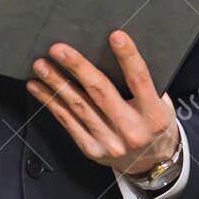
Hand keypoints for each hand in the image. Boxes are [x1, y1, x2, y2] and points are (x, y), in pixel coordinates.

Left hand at [26, 31, 180, 177]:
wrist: (151, 163)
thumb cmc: (154, 124)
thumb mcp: (161, 104)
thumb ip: (142, 84)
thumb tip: (114, 52)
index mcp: (154, 115)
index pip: (140, 81)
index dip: (128, 58)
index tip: (116, 35)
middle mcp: (131, 130)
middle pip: (100, 92)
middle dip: (77, 67)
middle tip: (59, 49)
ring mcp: (110, 142)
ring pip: (79, 106)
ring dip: (57, 83)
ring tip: (41, 65)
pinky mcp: (91, 149)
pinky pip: (67, 122)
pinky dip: (51, 102)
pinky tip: (38, 87)